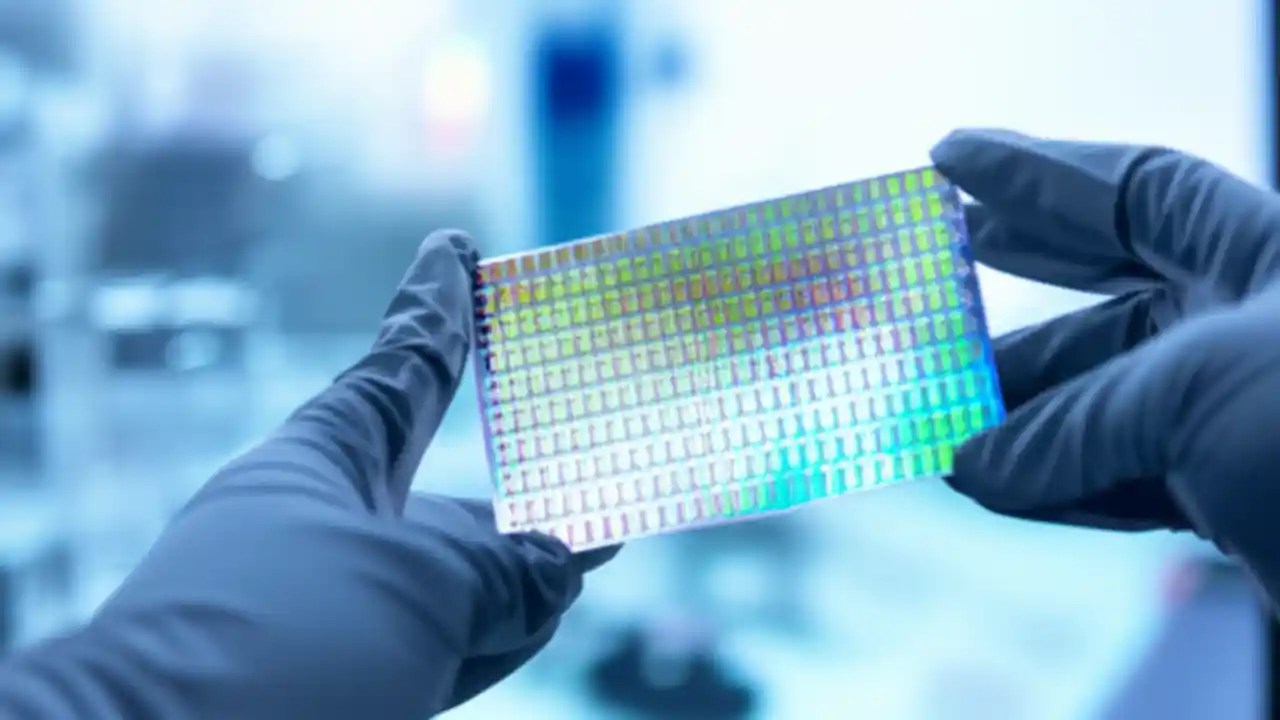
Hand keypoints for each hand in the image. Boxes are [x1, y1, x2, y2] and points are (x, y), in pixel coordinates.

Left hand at [0, 231, 616, 719]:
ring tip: (597, 553)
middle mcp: (327, 524)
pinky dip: (495, 631)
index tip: (456, 246)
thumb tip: (565, 565)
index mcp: (322, 460)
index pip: (399, 363)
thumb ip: (501, 570)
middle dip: (521, 491)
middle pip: (440, 487)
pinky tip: (548, 618)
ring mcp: (331, 605)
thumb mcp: (413, 587)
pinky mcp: (338, 672)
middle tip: (587, 473)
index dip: (438, 303)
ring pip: (446, 576)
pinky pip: (435, 641)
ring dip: (523, 567)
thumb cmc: (279, 639)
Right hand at [931, 129, 1279, 604]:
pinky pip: (1121, 476)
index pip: (1133, 191)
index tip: (949, 161)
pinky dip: (1054, 482)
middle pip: (1109, 285)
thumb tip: (973, 463)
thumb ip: (1072, 426)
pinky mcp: (1233, 492)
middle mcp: (1248, 323)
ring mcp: (1237, 410)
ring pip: (1103, 397)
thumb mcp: (1197, 396)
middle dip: (1021, 283)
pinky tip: (993, 485)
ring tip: (943, 421)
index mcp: (1264, 256)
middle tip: (940, 269)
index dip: (1036, 172)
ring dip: (1020, 413)